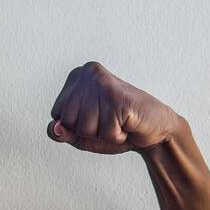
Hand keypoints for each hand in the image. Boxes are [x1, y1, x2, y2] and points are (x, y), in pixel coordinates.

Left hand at [47, 61, 178, 153]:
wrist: (154, 128)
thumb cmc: (116, 128)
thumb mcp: (82, 135)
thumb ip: (62, 132)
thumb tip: (55, 127)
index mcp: (76, 77)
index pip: (57, 113)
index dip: (75, 126)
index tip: (95, 118)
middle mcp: (87, 73)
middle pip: (69, 120)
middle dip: (88, 131)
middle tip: (108, 121)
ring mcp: (103, 84)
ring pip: (85, 128)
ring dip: (104, 134)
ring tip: (118, 121)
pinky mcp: (118, 97)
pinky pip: (106, 133)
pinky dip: (118, 136)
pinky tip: (127, 123)